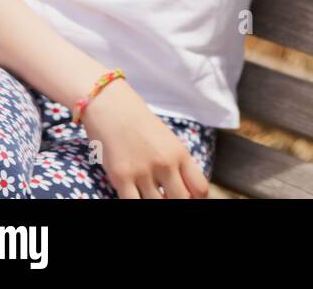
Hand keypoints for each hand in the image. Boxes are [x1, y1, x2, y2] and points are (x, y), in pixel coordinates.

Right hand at [79, 79, 209, 198]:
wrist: (112, 107)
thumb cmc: (140, 125)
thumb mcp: (167, 141)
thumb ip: (177, 164)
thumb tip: (183, 190)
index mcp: (180, 154)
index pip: (200, 189)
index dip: (196, 200)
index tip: (188, 198)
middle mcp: (166, 163)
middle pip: (182, 200)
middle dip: (176, 203)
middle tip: (166, 196)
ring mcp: (143, 171)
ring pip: (157, 205)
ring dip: (155, 203)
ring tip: (149, 194)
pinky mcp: (121, 177)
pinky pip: (133, 203)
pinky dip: (136, 203)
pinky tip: (135, 196)